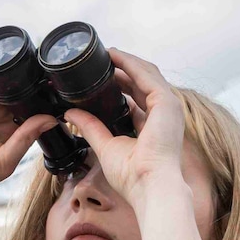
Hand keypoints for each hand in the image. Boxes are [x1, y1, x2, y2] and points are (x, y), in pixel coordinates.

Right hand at [0, 85, 56, 221]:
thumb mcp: (6, 159)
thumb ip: (27, 137)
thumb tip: (51, 118)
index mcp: (10, 136)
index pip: (33, 115)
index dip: (48, 107)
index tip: (67, 100)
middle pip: (24, 98)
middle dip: (39, 90)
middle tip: (60, 82)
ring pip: (9, 87)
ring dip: (23, 81)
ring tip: (43, 74)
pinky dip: (2, 75)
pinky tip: (17, 73)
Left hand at [60, 49, 187, 207]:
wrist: (149, 186)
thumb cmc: (133, 177)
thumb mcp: (106, 145)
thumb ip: (90, 127)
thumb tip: (70, 113)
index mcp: (153, 126)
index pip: (137, 98)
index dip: (120, 86)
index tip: (101, 79)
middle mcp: (163, 114)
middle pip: (142, 83)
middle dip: (123, 70)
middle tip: (101, 61)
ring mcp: (168, 106)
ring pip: (146, 74)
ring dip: (126, 62)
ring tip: (106, 54)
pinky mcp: (167, 102)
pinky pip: (146, 75)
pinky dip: (129, 64)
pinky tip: (114, 56)